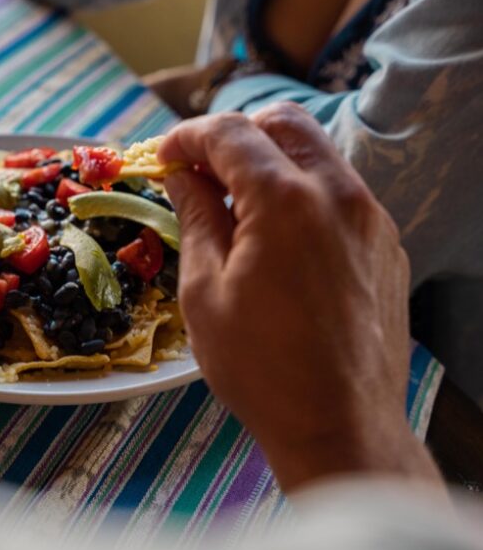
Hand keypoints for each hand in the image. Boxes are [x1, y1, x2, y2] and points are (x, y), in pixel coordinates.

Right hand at [160, 103, 441, 492]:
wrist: (342, 425)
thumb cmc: (260, 366)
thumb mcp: (204, 291)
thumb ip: (195, 218)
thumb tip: (183, 178)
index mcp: (286, 201)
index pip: (230, 134)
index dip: (187, 137)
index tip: (163, 157)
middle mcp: (339, 194)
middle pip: (283, 124)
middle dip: (235, 135)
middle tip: (199, 171)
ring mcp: (371, 219)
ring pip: (317, 155)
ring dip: (270, 163)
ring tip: (234, 208)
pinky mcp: (386, 246)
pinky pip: (340, 195)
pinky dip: (302, 195)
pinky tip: (277, 240)